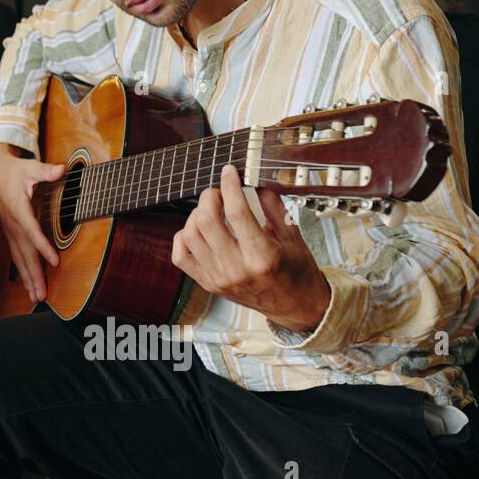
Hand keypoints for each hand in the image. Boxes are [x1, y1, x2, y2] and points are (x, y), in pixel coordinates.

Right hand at [0, 143, 63, 303]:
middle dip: (33, 274)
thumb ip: (46, 170)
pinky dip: (23, 272)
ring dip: (28, 278)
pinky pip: (17, 255)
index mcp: (18, 208)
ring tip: (37, 297)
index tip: (55, 262)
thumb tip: (62, 169)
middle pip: (24, 252)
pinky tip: (28, 285)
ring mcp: (10, 231)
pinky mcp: (11, 234)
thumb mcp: (30, 167)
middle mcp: (13, 224)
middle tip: (42, 294)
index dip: (43, 247)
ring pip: (19, 258)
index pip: (32, 231)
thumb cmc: (14, 171)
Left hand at [171, 164, 330, 332]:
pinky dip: (184, 237)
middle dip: (210, 197)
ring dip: (196, 215)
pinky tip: (197, 231)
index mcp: (262, 256)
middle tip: (219, 192)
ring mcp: (219, 278)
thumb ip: (274, 207)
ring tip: (211, 210)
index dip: (230, 185)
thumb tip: (256, 180)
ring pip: (190, 235)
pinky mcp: (208, 284)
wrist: (294, 307)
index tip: (229, 171)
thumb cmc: (297, 271)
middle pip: (206, 221)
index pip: (237, 211)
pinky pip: (181, 257)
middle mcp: (237, 268)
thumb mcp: (293, 237)